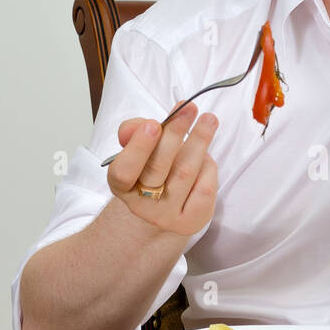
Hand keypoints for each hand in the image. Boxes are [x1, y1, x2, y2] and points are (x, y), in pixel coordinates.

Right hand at [106, 101, 219, 236]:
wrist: (166, 205)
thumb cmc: (151, 168)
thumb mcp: (138, 146)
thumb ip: (134, 130)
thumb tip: (142, 125)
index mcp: (121, 186)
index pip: (123, 171)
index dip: (138, 148)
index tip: (153, 124)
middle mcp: (141, 205)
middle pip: (157, 168)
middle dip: (174, 135)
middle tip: (188, 109)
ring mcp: (166, 216)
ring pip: (185, 174)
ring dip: (199, 142)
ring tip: (208, 120)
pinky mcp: (191, 221)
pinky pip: (204, 188)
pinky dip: (208, 167)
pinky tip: (206, 156)